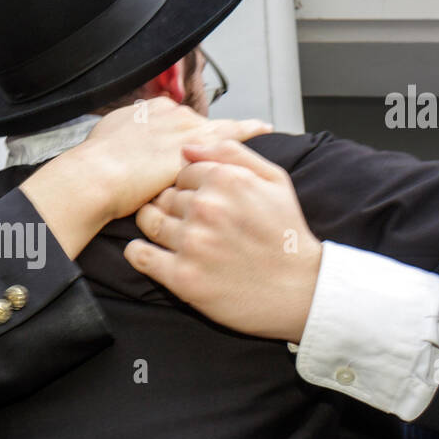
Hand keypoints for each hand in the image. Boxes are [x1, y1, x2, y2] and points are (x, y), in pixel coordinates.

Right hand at [19, 98, 271, 258]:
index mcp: (150, 111)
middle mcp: (172, 114)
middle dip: (212, 135)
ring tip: (259, 127)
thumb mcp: (107, 137)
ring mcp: (187, 129)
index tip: (192, 140)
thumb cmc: (96, 167)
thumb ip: (126, 134)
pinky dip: (249, 130)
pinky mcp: (199, 149)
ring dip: (238, 128)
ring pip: (221, 126)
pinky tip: (263, 129)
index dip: (188, 133)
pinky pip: (233, 136)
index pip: (179, 118)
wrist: (95, 179)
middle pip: (201, 124)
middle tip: (226, 144)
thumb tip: (128, 132)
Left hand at [123, 139, 322, 342]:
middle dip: (174, 207)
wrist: (300, 291)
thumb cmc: (286, 236)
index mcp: (226, 180)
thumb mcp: (274, 180)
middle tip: (193, 224)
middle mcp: (206, 207)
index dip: (190, 186)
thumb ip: (231, 153)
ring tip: (176, 238)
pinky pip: (139, 255)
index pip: (182, 172)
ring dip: (156, 227)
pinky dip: (138, 252)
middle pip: (165, 196)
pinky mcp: (181, 276)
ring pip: (148, 221)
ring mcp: (192, 242)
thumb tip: (187, 147)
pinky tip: (151, 253)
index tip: (203, 202)